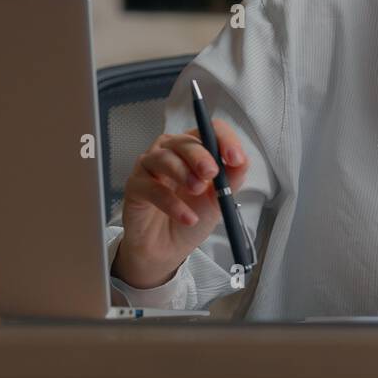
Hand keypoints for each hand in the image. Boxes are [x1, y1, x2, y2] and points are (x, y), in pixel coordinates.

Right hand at [112, 118, 250, 288]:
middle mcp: (171, 152)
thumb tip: (242, 161)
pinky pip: (152, 188)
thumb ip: (231, 178)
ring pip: (164, 158)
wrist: (169, 248)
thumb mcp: (219, 198)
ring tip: (197, 192)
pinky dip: (172, 203)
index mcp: (194, 149)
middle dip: (201, 155)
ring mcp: (150, 167)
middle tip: (211, 173)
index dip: (223, 140)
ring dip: (183, 173)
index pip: (209, 130)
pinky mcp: (135, 187)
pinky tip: (187, 217)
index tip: (235, 158)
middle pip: (185, 141)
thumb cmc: (192, 216)